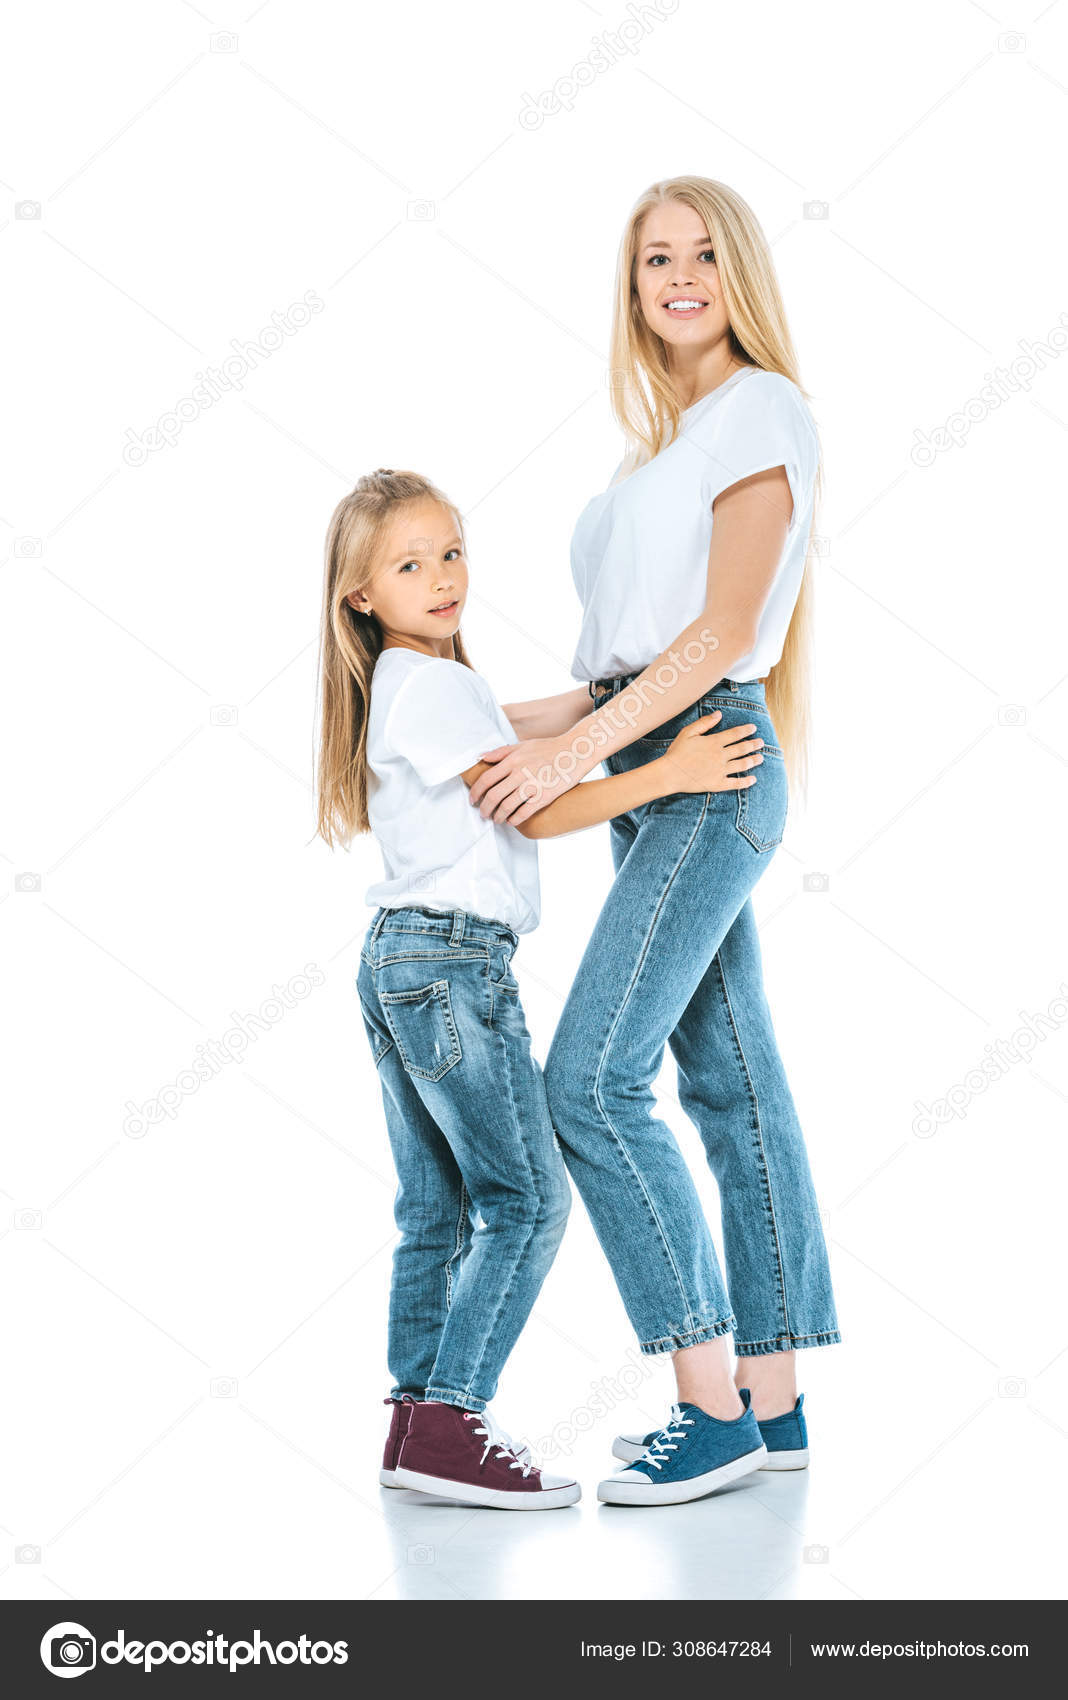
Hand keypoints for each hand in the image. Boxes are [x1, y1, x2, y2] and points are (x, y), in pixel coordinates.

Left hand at [467, 736, 584, 824]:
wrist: (575, 752)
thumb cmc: (548, 748)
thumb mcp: (523, 745)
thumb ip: (501, 751)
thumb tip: (481, 757)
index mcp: (513, 760)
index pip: (486, 779)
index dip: (476, 792)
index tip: (472, 800)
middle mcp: (520, 773)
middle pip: (494, 795)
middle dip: (484, 808)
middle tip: (482, 814)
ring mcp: (533, 785)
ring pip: (507, 806)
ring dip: (498, 816)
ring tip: (496, 819)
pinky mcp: (545, 796)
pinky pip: (524, 812)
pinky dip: (514, 820)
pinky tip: (511, 821)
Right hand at [657, 712, 763, 793]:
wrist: (670, 773)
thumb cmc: (677, 752)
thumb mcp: (688, 732)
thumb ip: (704, 723)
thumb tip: (719, 714)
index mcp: (714, 742)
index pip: (735, 734)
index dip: (746, 730)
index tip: (754, 728)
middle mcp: (720, 756)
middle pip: (742, 749)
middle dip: (754, 745)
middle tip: (761, 742)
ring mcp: (720, 771)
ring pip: (742, 765)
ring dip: (753, 760)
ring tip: (761, 758)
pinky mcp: (718, 784)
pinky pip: (735, 783)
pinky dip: (746, 782)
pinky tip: (753, 779)